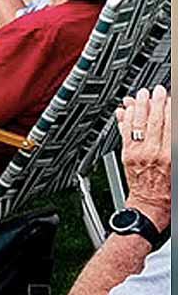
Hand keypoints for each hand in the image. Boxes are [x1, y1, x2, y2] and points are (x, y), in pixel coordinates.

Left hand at [119, 85, 170, 228]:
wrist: (149, 206)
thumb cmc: (168, 191)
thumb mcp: (177, 168)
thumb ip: (174, 145)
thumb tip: (172, 128)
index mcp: (170, 156)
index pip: (172, 127)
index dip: (171, 110)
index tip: (171, 98)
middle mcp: (154, 152)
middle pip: (155, 122)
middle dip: (157, 103)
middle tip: (158, 90)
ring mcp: (138, 152)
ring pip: (138, 124)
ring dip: (139, 107)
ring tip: (141, 95)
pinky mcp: (126, 154)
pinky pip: (125, 132)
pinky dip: (124, 119)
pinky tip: (125, 109)